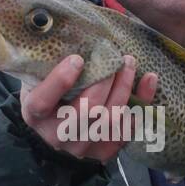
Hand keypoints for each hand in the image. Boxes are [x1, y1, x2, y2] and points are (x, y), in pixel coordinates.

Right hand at [21, 54, 158, 163]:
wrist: (54, 133)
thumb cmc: (48, 97)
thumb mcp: (38, 81)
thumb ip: (48, 65)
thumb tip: (73, 33)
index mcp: (35, 115)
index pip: (43, 102)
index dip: (60, 81)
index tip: (77, 59)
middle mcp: (56, 135)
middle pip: (87, 109)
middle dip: (106, 80)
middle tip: (115, 57)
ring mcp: (81, 148)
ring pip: (110, 120)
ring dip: (124, 89)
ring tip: (130, 64)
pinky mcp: (103, 152)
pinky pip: (128, 130)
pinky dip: (142, 104)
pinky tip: (149, 80)